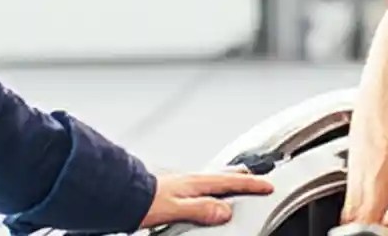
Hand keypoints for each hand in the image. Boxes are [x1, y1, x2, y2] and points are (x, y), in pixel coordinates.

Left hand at [138, 170, 274, 227]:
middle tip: (256, 179)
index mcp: (195, 182)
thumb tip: (225, 211)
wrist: (121, 194)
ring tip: (235, 182)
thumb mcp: (177, 208)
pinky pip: (200, 184)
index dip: (251, 185)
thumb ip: (202, 209)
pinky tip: (204, 191)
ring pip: (212, 178)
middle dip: (242, 177)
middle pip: (223, 175)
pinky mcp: (172, 187)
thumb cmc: (143, 201)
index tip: (267, 186)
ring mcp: (181, 182)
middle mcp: (189, 179)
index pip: (230, 183)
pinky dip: (211, 185)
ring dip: (227, 180)